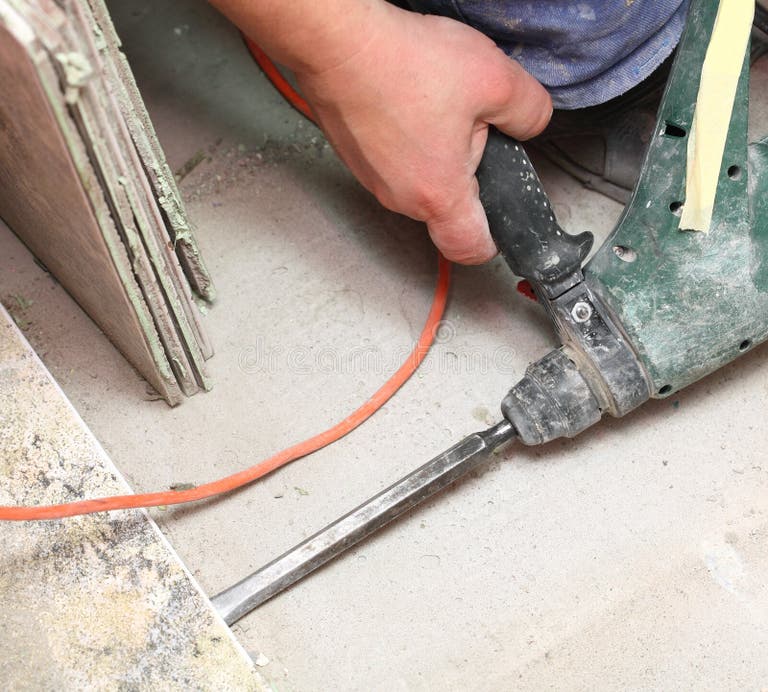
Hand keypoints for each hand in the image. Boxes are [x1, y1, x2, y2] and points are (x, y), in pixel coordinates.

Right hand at [294, 4, 551, 262]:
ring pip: (418, 183)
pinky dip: (406, 140)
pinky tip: (408, 100)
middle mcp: (401, 197)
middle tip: (471, 129)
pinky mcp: (355, 158)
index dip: (491, 243)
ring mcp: (373, 180)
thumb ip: (529, 112)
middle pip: (446, 209)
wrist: (337, 43)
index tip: (499, 225)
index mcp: (439, 193)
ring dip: (435, 155)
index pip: (470, 249)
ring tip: (435, 105)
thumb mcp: (494, 80)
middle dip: (467, 177)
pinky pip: (392, 163)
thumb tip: (532, 124)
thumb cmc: (400, 64)